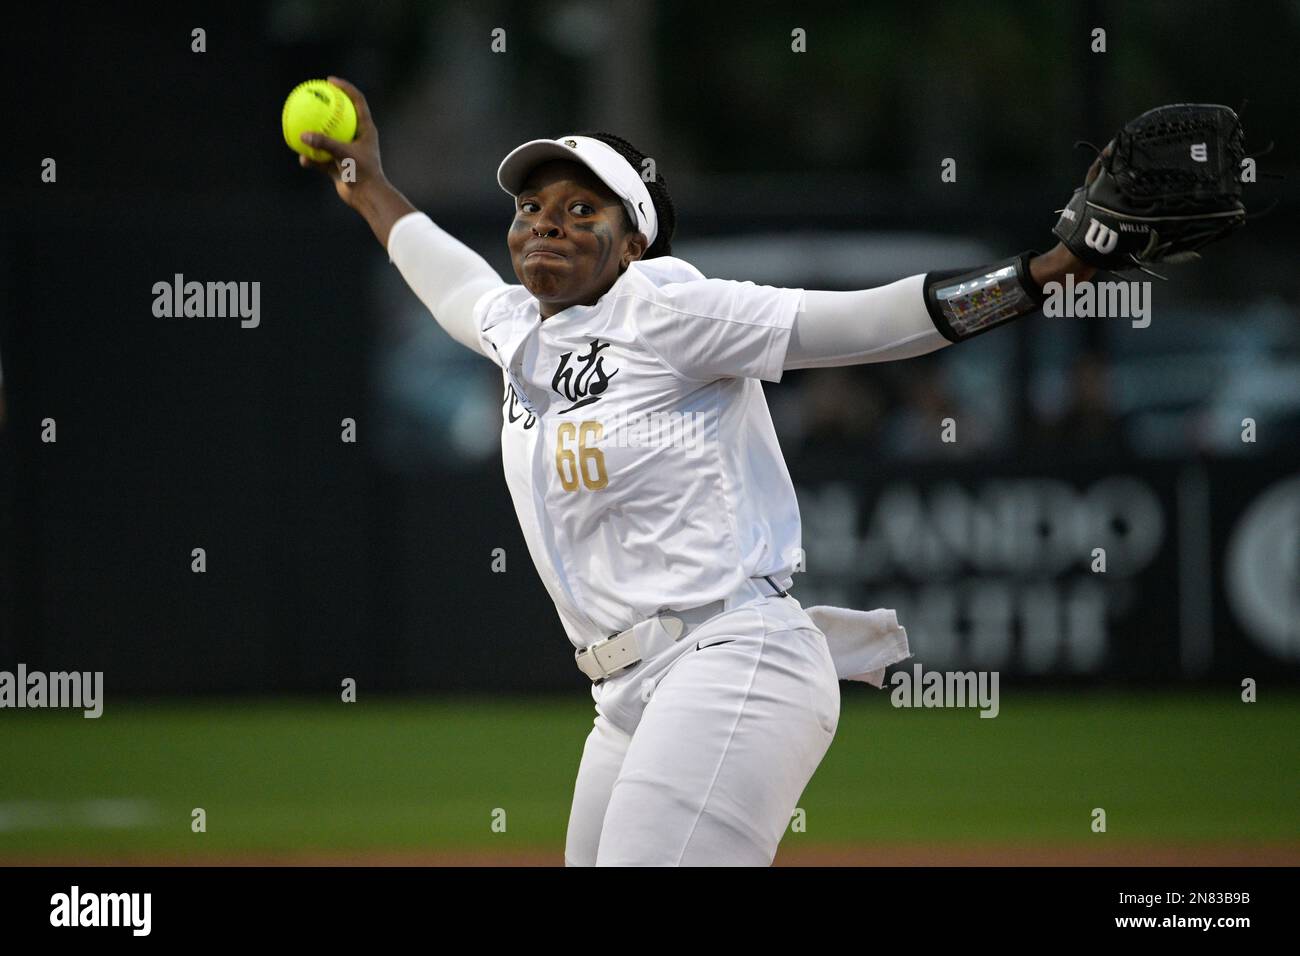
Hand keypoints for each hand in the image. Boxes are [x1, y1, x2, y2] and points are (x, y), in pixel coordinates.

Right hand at [297, 76, 385, 209]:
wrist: (368, 198)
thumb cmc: (362, 174)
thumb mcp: (344, 155)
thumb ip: (324, 143)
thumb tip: (302, 134)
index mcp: (365, 130)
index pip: (357, 102)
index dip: (345, 88)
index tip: (329, 81)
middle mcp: (357, 139)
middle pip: (341, 116)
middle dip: (327, 106)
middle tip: (312, 96)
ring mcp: (347, 153)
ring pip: (328, 139)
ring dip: (315, 135)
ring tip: (300, 126)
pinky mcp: (339, 166)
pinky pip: (321, 159)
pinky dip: (312, 159)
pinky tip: (301, 158)